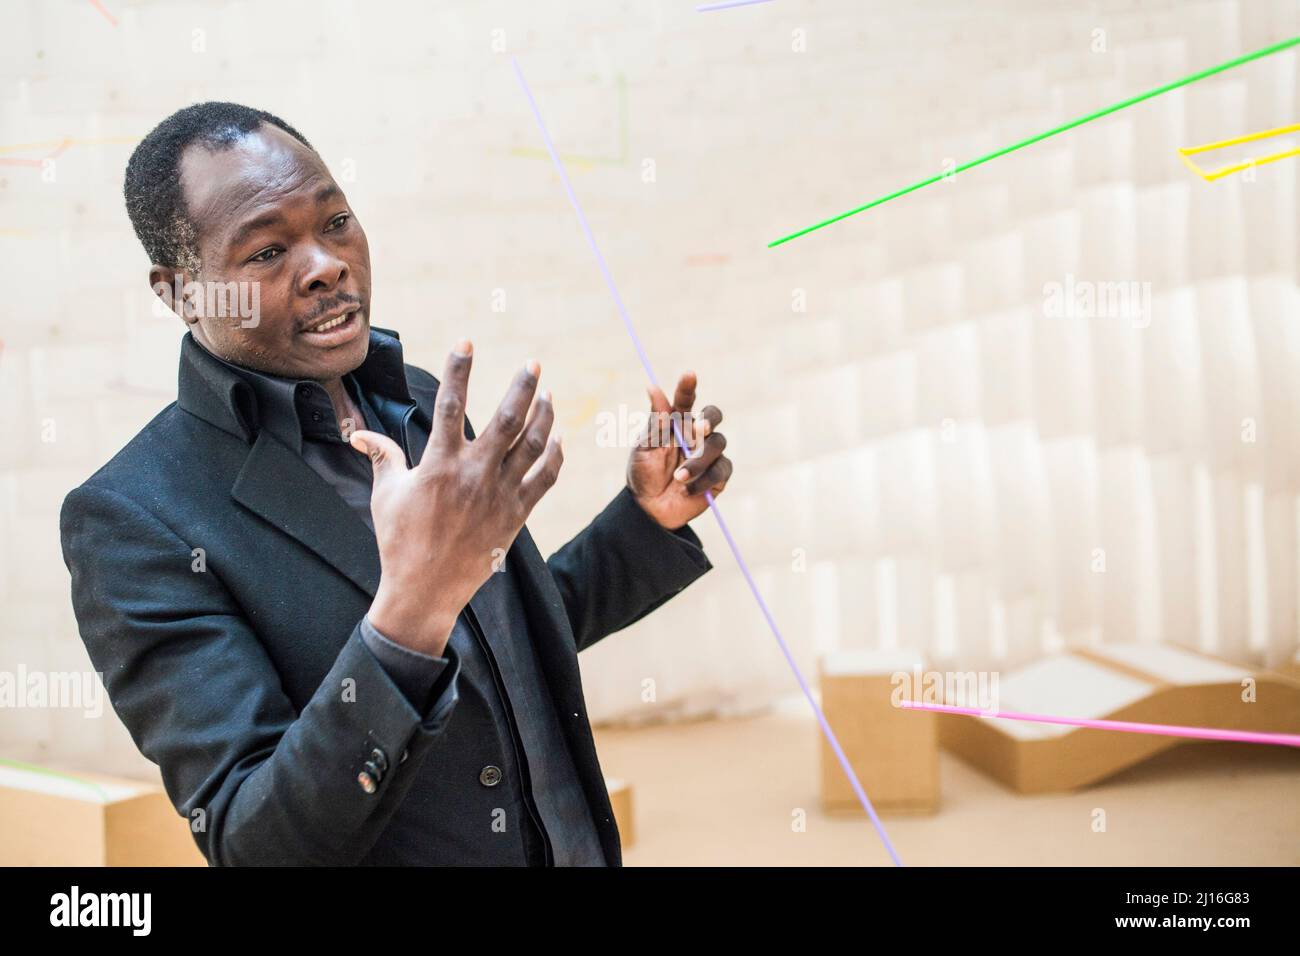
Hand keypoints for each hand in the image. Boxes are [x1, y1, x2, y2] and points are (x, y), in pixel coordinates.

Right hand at [349, 341, 562, 655]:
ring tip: (548, 394)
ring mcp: (499, 495)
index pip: (450, 406)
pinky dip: (554, 455)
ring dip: (544, 415)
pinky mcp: (516, 516)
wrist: (425, 590)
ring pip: (532, 446)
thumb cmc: (399, 541)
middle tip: (533, 364)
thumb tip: (358, 434)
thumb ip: (381, 457)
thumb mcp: (385, 495)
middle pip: (507, 420)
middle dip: (522, 387)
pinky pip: (544, 479)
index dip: (459, 371)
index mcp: (439, 465)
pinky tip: (556, 437)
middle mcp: (473, 475)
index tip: (466, 343)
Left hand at [626, 370, 731, 529]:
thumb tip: (653, 386)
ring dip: (698, 460)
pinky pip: (721, 470)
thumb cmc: (643, 474)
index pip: (686, 400)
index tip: (689, 375)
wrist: (649, 509)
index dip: (688, 387)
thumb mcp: (644, 447)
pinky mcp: (719, 475)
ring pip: (717, 444)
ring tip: (678, 476)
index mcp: (676, 423)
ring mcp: (709, 454)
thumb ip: (655, 421)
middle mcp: (696, 435)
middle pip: (713, 416)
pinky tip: (688, 488)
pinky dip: (704, 479)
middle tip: (699, 428)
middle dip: (709, 419)